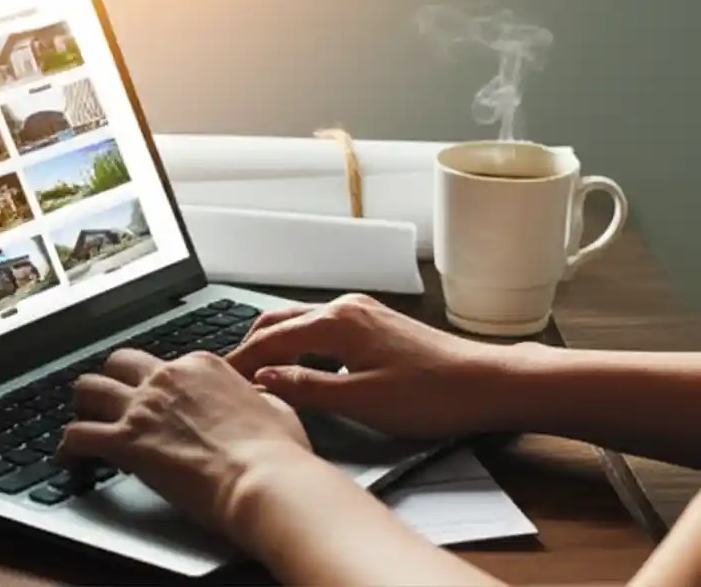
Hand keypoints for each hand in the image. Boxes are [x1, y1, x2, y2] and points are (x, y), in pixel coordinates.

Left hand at [58, 349, 315, 539]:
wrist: (264, 479)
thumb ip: (257, 396)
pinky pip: (78, 434)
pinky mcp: (126, 441)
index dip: (157, 384)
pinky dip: (69, 447)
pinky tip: (70, 457)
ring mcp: (143, 408)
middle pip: (119, 364)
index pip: (165, 364)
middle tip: (110, 402)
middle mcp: (167, 378)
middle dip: (111, 381)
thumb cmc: (277, 451)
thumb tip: (255, 397)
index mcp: (201, 366)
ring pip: (88, 389)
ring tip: (83, 421)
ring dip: (83, 405)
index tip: (156, 402)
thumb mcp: (275, 407)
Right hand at [226, 294, 536, 438]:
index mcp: (336, 323)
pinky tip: (297, 364)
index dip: (240, 362)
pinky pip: (321, 327)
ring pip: (300, 322)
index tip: (219, 381)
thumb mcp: (361, 400)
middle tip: (228, 375)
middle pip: (279, 321)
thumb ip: (306, 387)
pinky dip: (298, 343)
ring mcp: (362, 312)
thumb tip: (263, 378)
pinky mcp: (375, 323)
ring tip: (254, 371)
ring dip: (273, 343)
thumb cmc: (432, 395)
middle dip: (249, 346)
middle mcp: (345, 308)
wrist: (489, 383)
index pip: (269, 339)